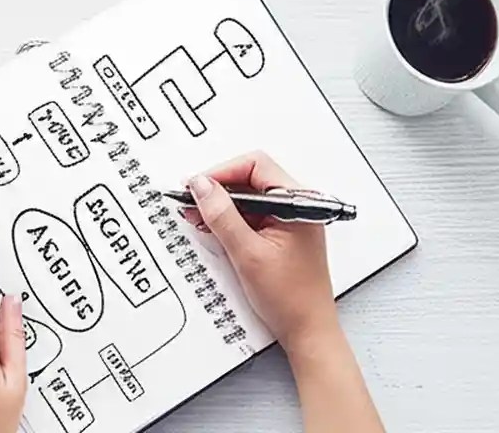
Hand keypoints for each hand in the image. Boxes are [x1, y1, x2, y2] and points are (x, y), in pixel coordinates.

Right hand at [181, 151, 336, 351]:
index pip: (255, 166)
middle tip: (191, 203)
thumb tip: (201, 186)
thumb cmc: (291, 298)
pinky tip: (214, 229)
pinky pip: (251, 215)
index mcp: (299, 203)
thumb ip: (222, 215)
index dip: (221, 173)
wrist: (307, 331)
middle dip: (217, 190)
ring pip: (248, 198)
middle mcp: (297, 206)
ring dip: (221, 206)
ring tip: (198, 218)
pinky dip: (230, 220)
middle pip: (250, 179)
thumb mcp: (247, 253)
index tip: (197, 188)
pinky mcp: (281, 233)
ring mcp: (289, 220)